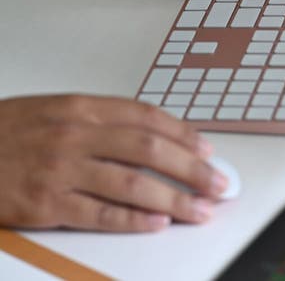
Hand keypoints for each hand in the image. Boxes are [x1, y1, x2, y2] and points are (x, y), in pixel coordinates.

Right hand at [0, 95, 226, 231]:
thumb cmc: (9, 131)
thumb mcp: (55, 109)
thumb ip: (99, 119)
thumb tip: (148, 135)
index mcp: (81, 107)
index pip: (146, 117)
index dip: (182, 134)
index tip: (207, 150)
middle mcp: (77, 134)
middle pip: (149, 149)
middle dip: (190, 168)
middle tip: (218, 183)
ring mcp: (62, 170)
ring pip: (132, 184)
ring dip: (173, 199)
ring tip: (200, 209)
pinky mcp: (47, 205)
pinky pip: (99, 214)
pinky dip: (132, 220)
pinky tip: (157, 224)